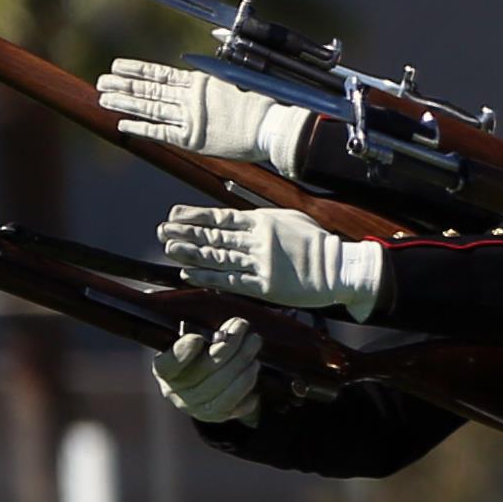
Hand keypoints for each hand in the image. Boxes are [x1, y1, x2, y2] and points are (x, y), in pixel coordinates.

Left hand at [97, 60, 305, 172]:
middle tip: (101, 82)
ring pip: (148, 108)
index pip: (160, 74)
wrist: (273, 127)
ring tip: (103, 98)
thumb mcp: (238, 82)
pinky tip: (121, 123)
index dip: (137, 70)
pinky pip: (158, 132)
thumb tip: (206, 71)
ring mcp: (189, 118)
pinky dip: (139, 128)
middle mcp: (189, 99)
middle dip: (123, 86)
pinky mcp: (191, 139)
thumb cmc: (264, 105)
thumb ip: (217, 80)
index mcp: (200, 82)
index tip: (117, 66)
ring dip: (124, 103)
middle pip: (149, 90)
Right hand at [150, 316, 263, 423]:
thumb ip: (188, 325)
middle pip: (207, 370)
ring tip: (254, 344)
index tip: (196, 337)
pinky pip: (237, 404)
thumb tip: (180, 305)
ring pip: (225, 386)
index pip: (168, 364)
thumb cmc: (195, 353)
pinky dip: (248, 386)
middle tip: (243, 326)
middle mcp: (175, 392)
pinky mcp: (217, 416)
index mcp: (163, 370)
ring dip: (244, 363)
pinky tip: (253, 369)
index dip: (182, 353)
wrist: (201, 387)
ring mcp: (196, 408)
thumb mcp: (186, 337)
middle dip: (229, 347)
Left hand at [157, 204, 379, 312]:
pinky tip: (189, 273)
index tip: (173, 215)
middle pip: (213, 236)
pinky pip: (230, 281)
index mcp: (262, 221)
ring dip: (191, 254)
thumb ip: (262, 220)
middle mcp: (257, 241)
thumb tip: (238, 219)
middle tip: (162, 232)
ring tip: (170, 249)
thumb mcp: (290, 220)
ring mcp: (260, 263)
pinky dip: (207, 277)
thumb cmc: (318, 244)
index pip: (220, 218)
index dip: (194, 217)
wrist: (340, 269)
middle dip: (185, 234)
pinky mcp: (265, 286)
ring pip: (217, 257)